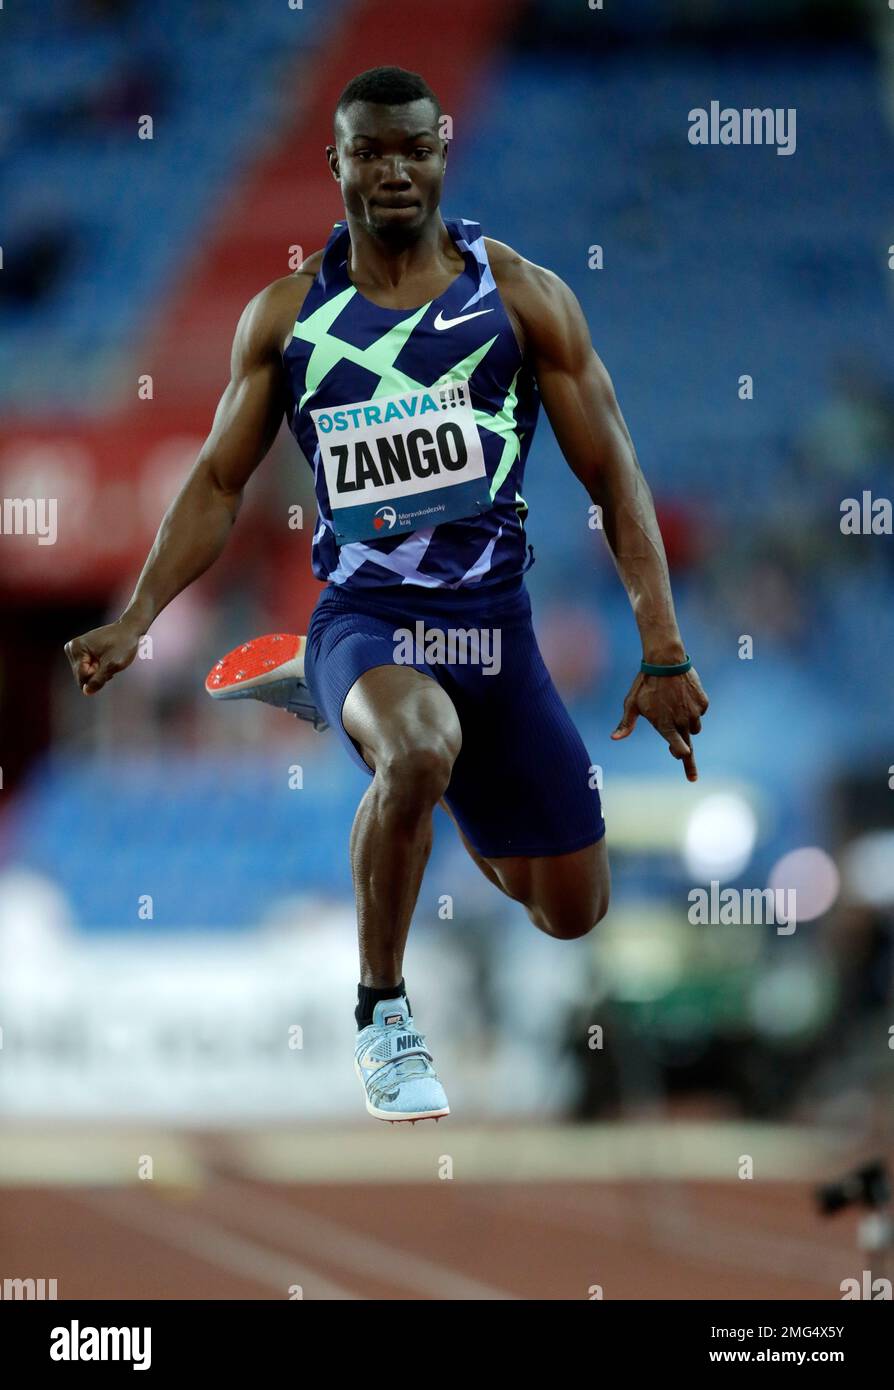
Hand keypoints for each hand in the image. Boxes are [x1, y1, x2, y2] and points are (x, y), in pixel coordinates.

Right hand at [64, 618, 142, 694]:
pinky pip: (87, 669)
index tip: (107, 663)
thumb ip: (99, 679)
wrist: (128, 630)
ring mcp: (74, 649)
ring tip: (108, 659)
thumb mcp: (113, 664)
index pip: (82, 678)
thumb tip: (87, 692)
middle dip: (97, 673)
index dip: (98, 676)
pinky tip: (105, 658)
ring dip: (99, 671)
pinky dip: (98, 668)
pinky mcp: (80, 651)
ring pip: (85, 674)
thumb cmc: (123, 644)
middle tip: (109, 661)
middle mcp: (71, 648)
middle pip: (82, 677)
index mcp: (76, 648)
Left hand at [610, 667, 708, 781]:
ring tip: (674, 712)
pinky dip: (693, 710)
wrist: (666, 661)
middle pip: (689, 746)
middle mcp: (682, 721)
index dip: (684, 762)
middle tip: (692, 777)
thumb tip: (614, 738)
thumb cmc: (645, 684)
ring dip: (686, 727)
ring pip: (694, 728)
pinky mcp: (703, 702)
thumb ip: (626, 723)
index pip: (678, 748)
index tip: (691, 778)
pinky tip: (683, 698)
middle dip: (688, 760)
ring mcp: (695, 712)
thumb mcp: (632, 704)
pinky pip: (700, 712)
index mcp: (665, 725)